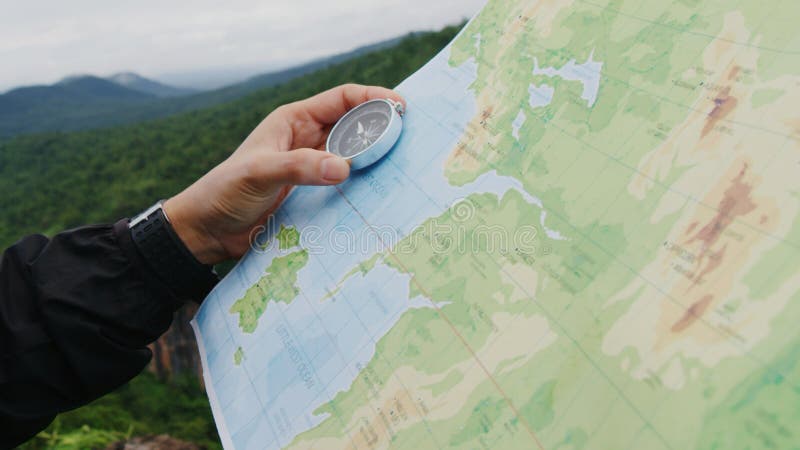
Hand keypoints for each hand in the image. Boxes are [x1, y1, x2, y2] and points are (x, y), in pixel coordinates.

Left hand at [163, 84, 404, 264]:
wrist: (207, 231)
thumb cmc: (225, 192)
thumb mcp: (260, 173)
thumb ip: (300, 167)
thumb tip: (344, 167)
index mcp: (294, 120)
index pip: (342, 99)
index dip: (373, 98)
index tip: (401, 108)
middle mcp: (307, 139)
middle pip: (354, 126)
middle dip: (382, 128)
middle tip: (411, 139)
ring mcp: (312, 167)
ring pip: (353, 155)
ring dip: (375, 158)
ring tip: (403, 165)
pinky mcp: (313, 193)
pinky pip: (346, 183)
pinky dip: (364, 184)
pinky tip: (381, 192)